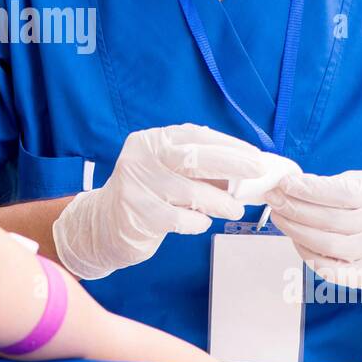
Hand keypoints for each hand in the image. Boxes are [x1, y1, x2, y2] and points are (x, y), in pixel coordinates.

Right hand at [52, 124, 299, 279]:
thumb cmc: (148, 195)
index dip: (230, 146)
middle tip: (259, 172)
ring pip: (192, 192)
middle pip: (195, 157)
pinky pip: (180, 218)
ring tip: (235, 210)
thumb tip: (248, 168)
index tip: (256, 156)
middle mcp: (143, 157)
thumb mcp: (168, 171)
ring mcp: (137, 184)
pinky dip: (197, 221)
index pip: (197, 137)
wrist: (103, 225)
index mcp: (153, 140)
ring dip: (221, 202)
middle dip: (233, 164)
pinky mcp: (137, 213)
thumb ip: (200, 168)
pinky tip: (200, 222)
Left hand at [265, 169, 361, 290]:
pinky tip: (297, 241)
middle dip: (296, 209)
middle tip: (274, 200)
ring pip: (330, 248)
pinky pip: (333, 271)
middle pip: (333, 222)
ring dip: (297, 232)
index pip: (342, 194)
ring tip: (280, 218)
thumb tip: (293, 187)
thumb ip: (335, 185)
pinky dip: (309, 256)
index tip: (284, 183)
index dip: (309, 190)